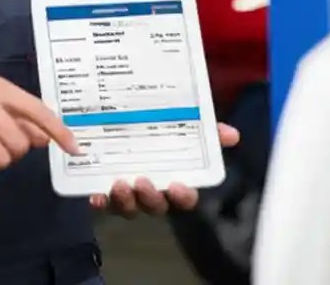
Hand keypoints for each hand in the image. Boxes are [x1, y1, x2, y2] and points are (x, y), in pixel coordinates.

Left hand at [89, 123, 239, 216]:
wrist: (116, 120)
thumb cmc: (158, 129)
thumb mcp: (184, 124)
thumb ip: (209, 130)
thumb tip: (233, 134)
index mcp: (173, 178)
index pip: (184, 197)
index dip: (183, 196)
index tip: (178, 186)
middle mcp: (151, 189)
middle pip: (155, 206)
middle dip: (150, 198)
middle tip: (143, 182)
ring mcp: (127, 192)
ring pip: (128, 208)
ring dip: (125, 200)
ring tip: (119, 183)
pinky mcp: (104, 189)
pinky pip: (103, 203)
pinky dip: (100, 201)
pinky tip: (96, 193)